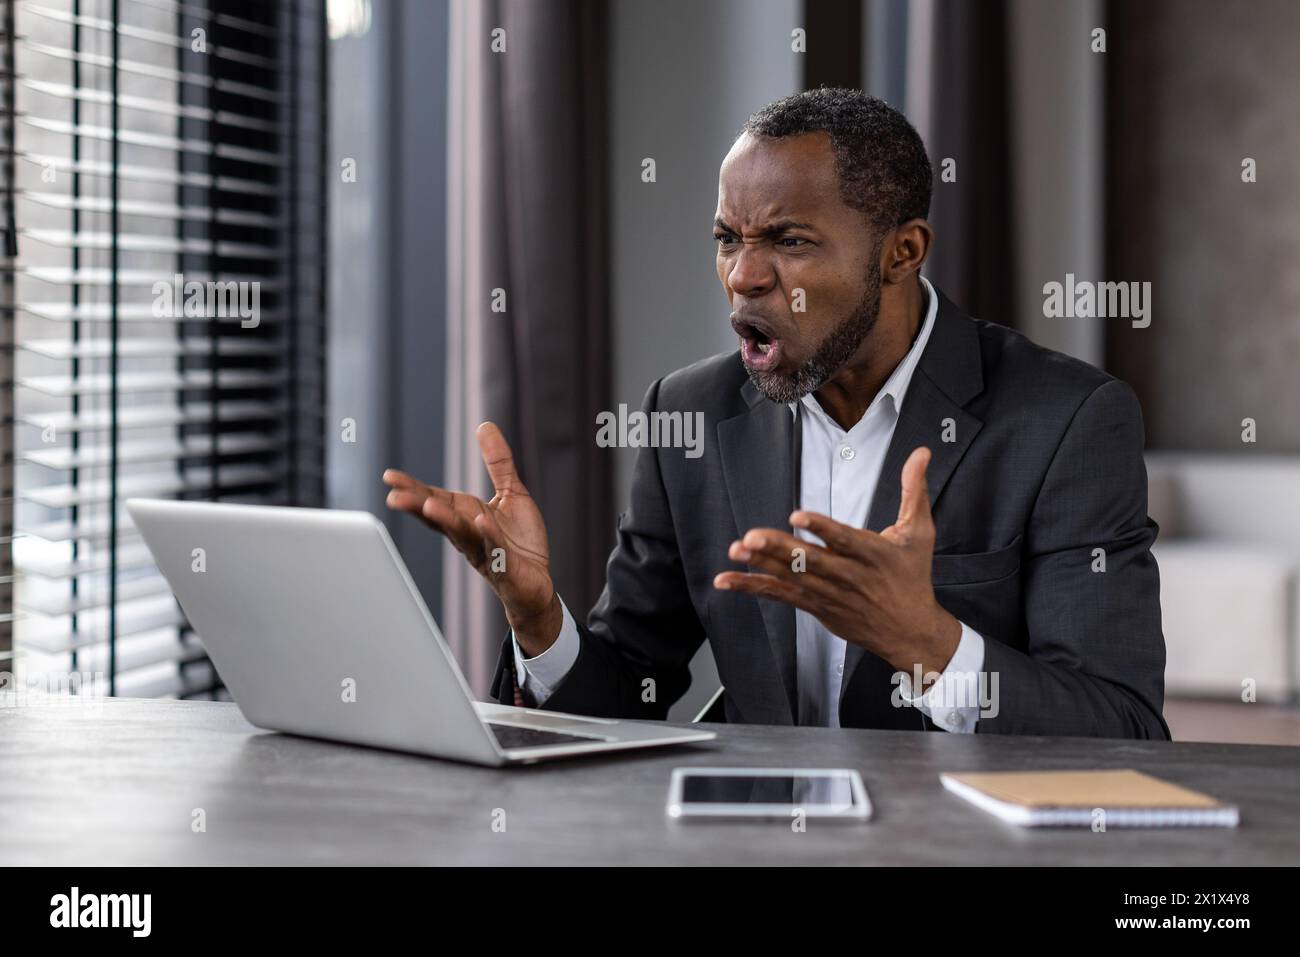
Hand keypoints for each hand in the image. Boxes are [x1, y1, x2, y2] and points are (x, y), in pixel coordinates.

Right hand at [382, 422, 561, 655]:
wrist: (537, 582)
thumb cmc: (519, 541)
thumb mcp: (512, 492)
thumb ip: (497, 462)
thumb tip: (485, 426)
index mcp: (466, 515)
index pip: (435, 499)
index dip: (413, 489)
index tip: (390, 477)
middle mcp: (469, 534)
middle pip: (439, 518)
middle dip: (417, 506)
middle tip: (394, 496)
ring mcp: (485, 551)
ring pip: (461, 534)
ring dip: (445, 520)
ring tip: (429, 505)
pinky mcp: (505, 567)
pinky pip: (495, 550)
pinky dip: (487, 536)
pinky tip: (479, 520)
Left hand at [712, 446, 960, 681]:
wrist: (910, 631)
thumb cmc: (913, 578)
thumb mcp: (919, 533)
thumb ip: (914, 490)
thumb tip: (922, 453)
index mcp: (873, 554)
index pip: (844, 539)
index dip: (821, 527)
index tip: (797, 514)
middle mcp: (848, 575)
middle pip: (810, 561)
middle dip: (780, 549)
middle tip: (752, 536)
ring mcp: (829, 593)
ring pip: (792, 578)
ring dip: (761, 565)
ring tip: (737, 549)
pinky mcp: (815, 606)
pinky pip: (780, 596)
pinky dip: (753, 587)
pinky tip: (728, 580)